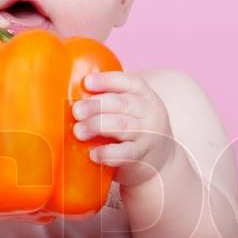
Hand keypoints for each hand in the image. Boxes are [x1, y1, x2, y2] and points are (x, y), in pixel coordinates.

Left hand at [71, 70, 177, 189]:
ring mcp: (148, 135)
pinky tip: (93, 154)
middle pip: (122, 104)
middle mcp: (149, 113)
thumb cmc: (135, 126)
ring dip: (97, 126)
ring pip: (122, 126)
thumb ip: (112, 94)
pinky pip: (125, 153)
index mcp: (145, 95)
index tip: (87, 82)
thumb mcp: (131, 107)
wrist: (160, 159)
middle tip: (76, 111)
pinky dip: (107, 153)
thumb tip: (82, 79)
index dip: (107, 80)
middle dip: (96, 105)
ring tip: (78, 131)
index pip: (129, 82)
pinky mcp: (142, 157)